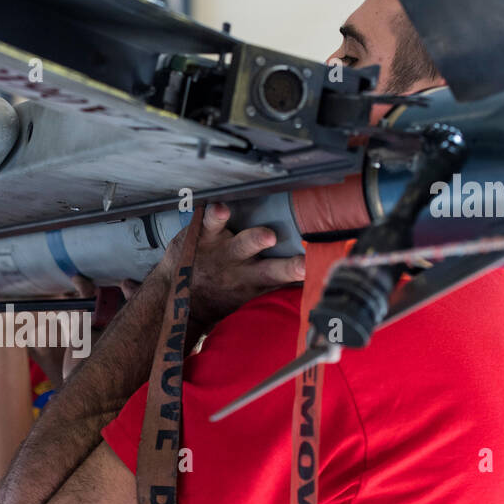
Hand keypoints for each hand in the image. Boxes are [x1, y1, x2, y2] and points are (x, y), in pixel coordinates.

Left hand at [160, 202, 305, 332]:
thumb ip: (279, 287)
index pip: (290, 283)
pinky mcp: (205, 235)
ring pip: (244, 244)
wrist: (178, 292)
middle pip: (273, 270)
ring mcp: (226, 252)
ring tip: (267, 237)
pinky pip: (212, 223)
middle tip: (302, 266)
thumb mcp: (251, 295)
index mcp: (260, 284)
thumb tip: (314, 279)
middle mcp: (246, 270)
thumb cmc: (222, 290)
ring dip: (256, 240)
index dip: (307, 281)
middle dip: (289, 268)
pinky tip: (221, 208)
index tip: (324, 280)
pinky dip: (216, 216)